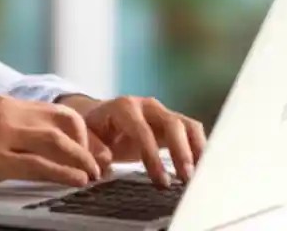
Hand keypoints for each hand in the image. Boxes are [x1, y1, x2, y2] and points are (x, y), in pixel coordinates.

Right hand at [0, 95, 112, 191]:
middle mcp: (6, 113)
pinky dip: (64, 173)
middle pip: (64, 119)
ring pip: (57, 140)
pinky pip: (38, 164)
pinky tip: (77, 182)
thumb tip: (31, 147)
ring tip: (95, 176)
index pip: (55, 111)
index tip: (93, 150)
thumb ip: (5, 130)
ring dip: (83, 159)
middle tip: (101, 163)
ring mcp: (0, 134)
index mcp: (3, 104)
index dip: (81, 132)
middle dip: (89, 142)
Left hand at [58, 95, 205, 187]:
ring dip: (197, 150)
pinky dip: (200, 149)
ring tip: (199, 175)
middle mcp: (147, 106)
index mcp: (123, 107)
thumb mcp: (84, 135)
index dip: (152, 156)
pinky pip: (192, 132)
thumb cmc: (92, 128)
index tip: (161, 181)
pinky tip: (202, 169)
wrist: (99, 116)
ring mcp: (162, 112)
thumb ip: (92, 147)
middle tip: (186, 178)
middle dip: (181, 151)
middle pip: (172, 123)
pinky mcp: (172, 123)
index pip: (142, 130)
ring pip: (188, 125)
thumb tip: (105, 160)